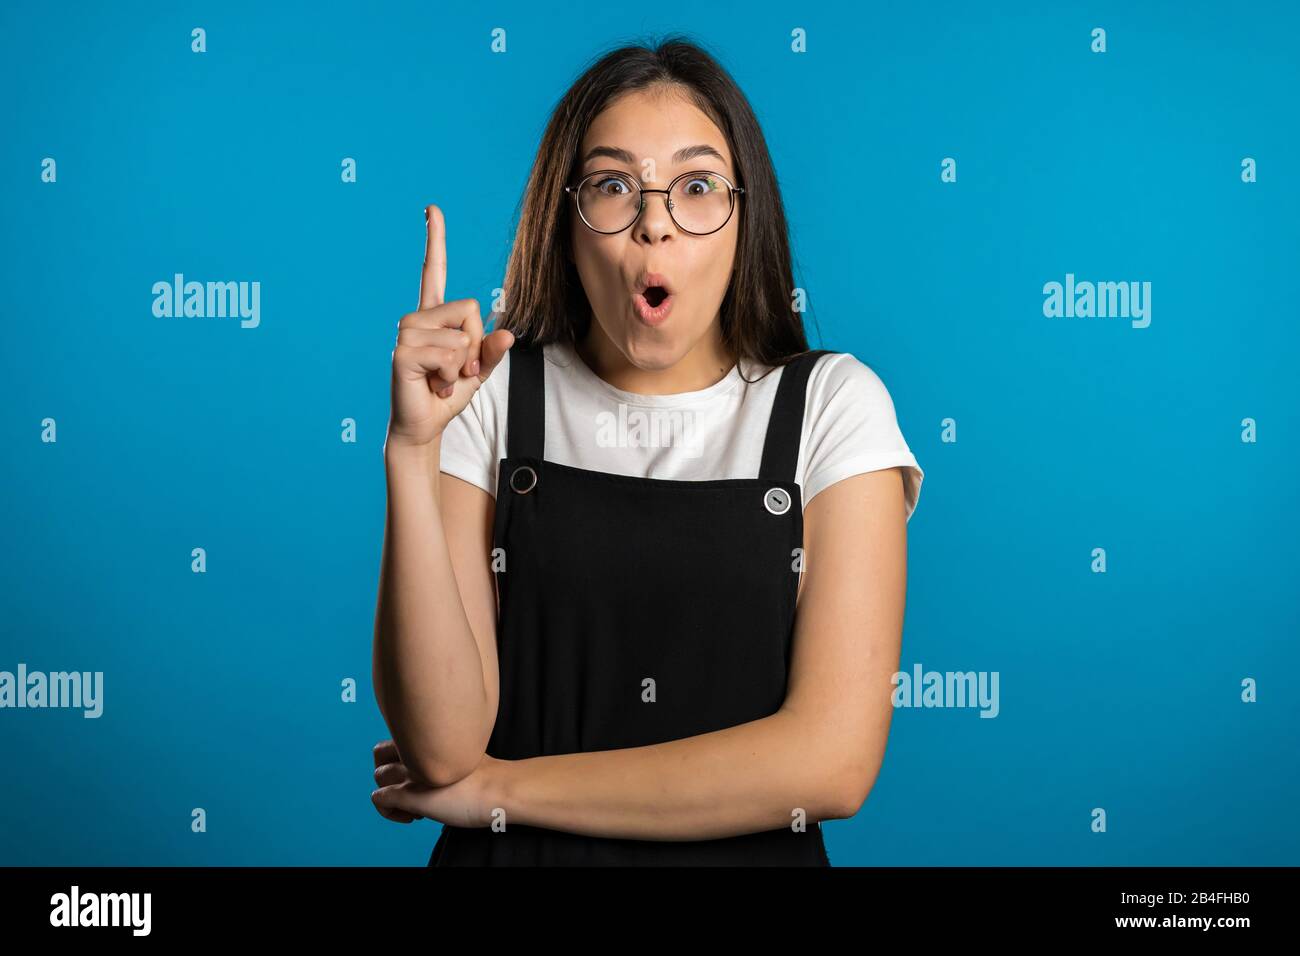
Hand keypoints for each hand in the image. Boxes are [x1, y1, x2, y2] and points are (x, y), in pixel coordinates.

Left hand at [371, 738, 506, 827]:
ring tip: (415, 806)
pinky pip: (379, 800)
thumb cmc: (489, 777)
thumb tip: (441, 768)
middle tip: (407, 787)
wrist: (498, 788)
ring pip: (378, 777)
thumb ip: (446, 755)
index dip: (403, 758)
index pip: (399, 739)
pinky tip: (413, 817)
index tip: (422, 774)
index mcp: (429, 738)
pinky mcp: (408, 794)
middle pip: (379, 753)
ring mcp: (409, 772)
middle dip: (387, 771)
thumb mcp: (463, 755)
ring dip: (390, 793)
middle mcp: (415, 751)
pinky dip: (389, 811)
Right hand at [386, 204, 514, 449]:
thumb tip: (507, 332)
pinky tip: (434, 385)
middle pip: (468, 309)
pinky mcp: (402, 352)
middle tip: (457, 370)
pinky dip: (451, 376)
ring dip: (462, 365)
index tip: (431, 209)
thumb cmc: (447, 394)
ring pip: (461, 336)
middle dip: (475, 346)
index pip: (434, 271)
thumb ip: (491, 351)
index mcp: (434, 316)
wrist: (425, 425)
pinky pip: (448, 355)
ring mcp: (406, 333)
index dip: (435, 240)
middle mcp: (417, 318)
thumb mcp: (478, 371)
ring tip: (443, 378)